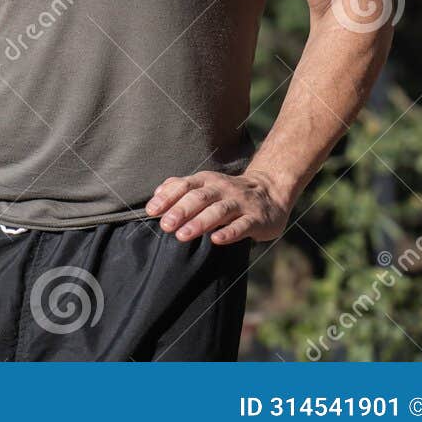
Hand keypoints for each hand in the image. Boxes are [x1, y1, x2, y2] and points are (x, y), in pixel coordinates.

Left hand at [146, 169, 292, 244]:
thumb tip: (156, 193)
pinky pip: (242, 226)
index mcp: (207, 181)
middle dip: (181, 210)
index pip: (184, 186)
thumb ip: (181, 187)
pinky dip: (229, 232)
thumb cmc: (229, 193)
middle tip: (165, 225)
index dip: (167, 198)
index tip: (151, 211)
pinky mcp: (256, 219)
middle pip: (200, 198)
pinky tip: (216, 240)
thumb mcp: (206, 185)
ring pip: (219, 211)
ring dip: (200, 222)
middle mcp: (223, 189)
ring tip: (182, 235)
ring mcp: (241, 203)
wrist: (270, 192)